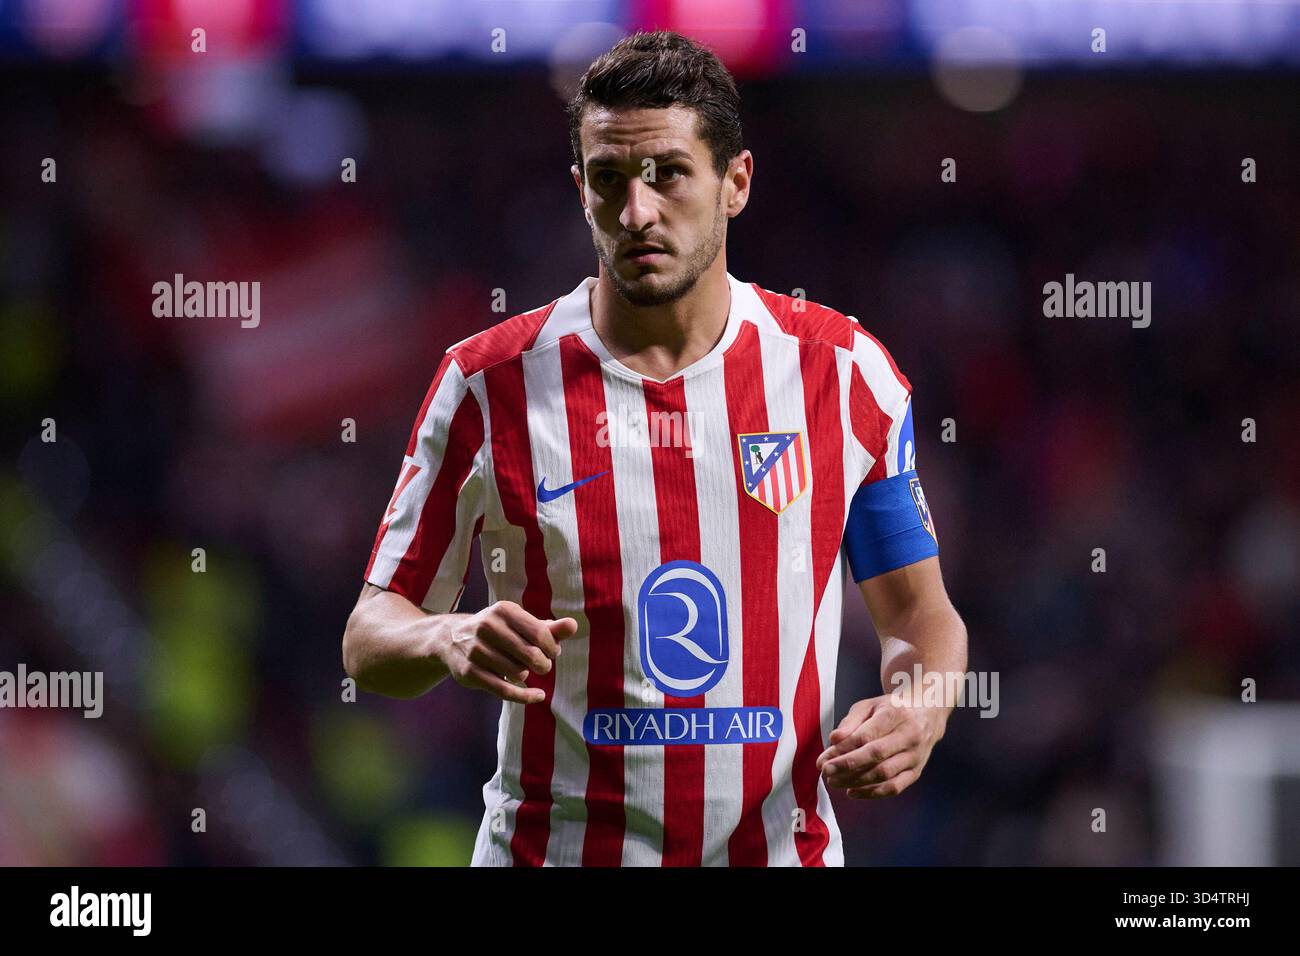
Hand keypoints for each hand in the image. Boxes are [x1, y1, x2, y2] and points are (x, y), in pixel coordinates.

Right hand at [440, 601, 577, 703]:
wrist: (450, 640)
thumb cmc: (497, 631)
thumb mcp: (520, 624)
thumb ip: (549, 628)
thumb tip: (573, 626)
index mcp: (503, 610)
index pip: (540, 633)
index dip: (552, 647)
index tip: (552, 652)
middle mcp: (487, 627)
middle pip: (531, 655)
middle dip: (543, 664)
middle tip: (541, 665)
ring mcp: (476, 650)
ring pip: (518, 673)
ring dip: (526, 675)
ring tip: (520, 669)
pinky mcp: (469, 672)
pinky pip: (505, 691)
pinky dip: (525, 696)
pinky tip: (538, 696)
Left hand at [816, 694, 947, 798]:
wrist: (928, 713)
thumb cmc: (891, 709)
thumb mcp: (870, 705)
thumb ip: (851, 721)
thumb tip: (834, 740)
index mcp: (895, 714)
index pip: (865, 736)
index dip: (842, 750)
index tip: (823, 760)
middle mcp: (909, 736)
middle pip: (876, 756)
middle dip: (847, 767)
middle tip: (826, 773)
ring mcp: (915, 755)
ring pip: (884, 774)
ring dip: (856, 781)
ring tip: (834, 782)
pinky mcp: (916, 771)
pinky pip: (894, 787)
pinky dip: (872, 793)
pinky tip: (852, 791)